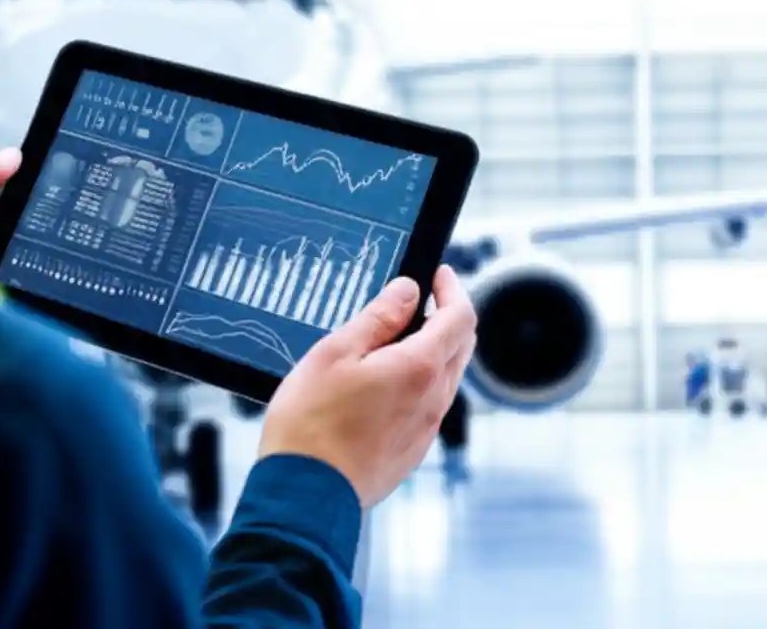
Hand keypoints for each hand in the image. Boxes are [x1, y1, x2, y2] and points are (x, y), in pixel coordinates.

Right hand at [258, 266, 476, 506]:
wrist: (305, 494)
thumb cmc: (310, 423)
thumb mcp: (335, 353)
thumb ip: (378, 318)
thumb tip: (408, 290)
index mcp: (419, 368)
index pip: (460, 316)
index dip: (453, 288)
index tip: (439, 274)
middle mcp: (433, 399)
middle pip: (461, 346)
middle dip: (448, 315)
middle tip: (421, 299)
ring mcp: (426, 429)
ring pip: (447, 376)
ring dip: (434, 349)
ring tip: (397, 338)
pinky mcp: (413, 451)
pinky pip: (430, 405)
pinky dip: (421, 381)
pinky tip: (387, 381)